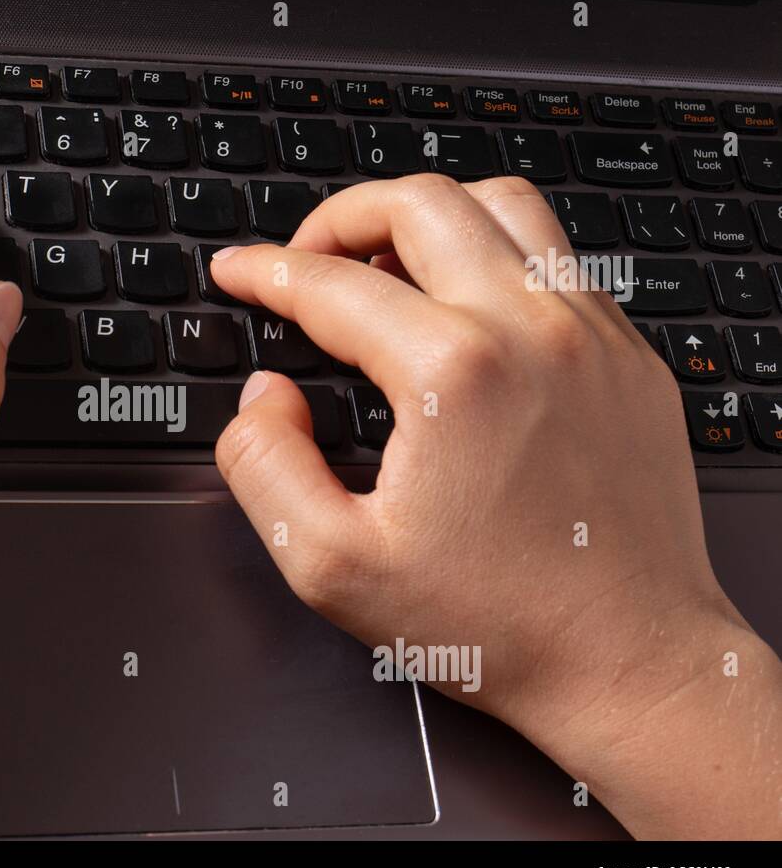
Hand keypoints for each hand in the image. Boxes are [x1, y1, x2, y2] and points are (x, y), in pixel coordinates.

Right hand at [210, 174, 781, 838]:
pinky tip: (465, 306)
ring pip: (501, 205)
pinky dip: (495, 254)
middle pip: (419, 203)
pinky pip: (557, 258)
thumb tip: (265, 397)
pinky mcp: (630, 358)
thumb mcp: (334, 567)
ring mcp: (593, 336)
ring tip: (384, 262)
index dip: (267, 271)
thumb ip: (266, 467)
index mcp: (454, 374)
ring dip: (425, 216)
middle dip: (339, 216)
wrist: (629, 664)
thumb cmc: (498, 624)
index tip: (238, 271)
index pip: (333, 284)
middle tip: (303, 258)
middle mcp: (532, 332)